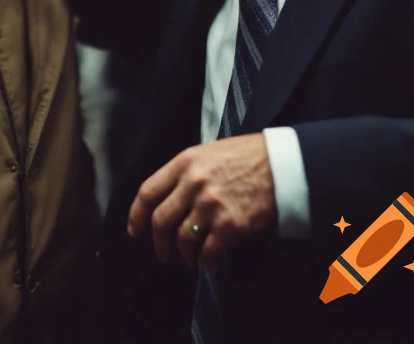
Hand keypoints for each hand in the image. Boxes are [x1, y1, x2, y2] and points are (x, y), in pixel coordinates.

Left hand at [127, 135, 274, 269]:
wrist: (279, 164)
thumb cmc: (243, 157)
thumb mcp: (206, 153)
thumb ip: (184, 172)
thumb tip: (168, 198)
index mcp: (184, 163)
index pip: (148, 192)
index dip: (136, 214)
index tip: (134, 230)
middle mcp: (193, 184)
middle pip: (161, 220)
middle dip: (159, 242)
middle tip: (162, 253)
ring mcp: (211, 205)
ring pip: (183, 238)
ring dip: (184, 254)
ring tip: (189, 257)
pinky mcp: (230, 225)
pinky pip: (208, 251)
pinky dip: (205, 261)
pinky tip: (208, 261)